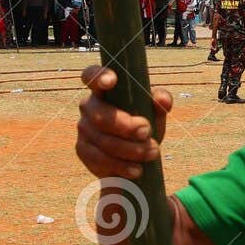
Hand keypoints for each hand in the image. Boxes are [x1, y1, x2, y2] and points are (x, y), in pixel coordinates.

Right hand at [77, 65, 169, 180]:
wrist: (134, 157)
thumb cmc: (144, 125)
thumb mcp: (156, 113)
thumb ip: (161, 102)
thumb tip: (162, 100)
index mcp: (104, 89)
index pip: (91, 75)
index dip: (98, 76)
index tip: (111, 81)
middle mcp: (89, 106)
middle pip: (100, 115)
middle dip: (125, 125)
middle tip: (147, 131)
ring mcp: (83, 128)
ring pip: (103, 140)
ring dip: (130, 149)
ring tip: (152, 152)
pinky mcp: (82, 150)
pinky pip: (99, 159)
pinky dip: (121, 166)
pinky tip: (137, 169)